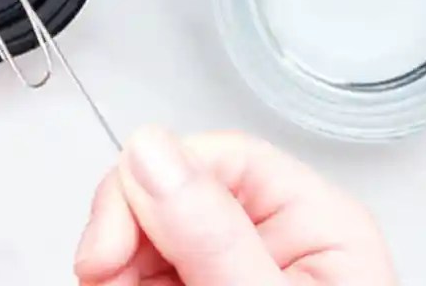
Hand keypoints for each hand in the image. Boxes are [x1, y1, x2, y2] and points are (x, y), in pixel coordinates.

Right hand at [74, 127, 397, 285]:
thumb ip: (214, 236)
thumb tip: (154, 152)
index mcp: (318, 225)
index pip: (219, 156)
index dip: (149, 183)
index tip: (108, 240)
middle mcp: (273, 241)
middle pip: (168, 190)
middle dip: (123, 231)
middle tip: (106, 277)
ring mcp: (229, 270)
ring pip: (141, 231)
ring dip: (113, 264)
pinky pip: (135, 268)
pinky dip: (116, 281)